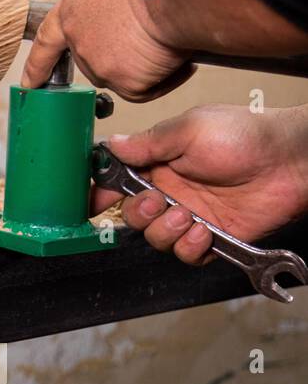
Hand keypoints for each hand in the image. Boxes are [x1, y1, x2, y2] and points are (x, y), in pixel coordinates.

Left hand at [21, 0, 193, 99]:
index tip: (30, 82)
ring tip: (167, 38)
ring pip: (124, 76)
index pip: (46, 42)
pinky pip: (147, 89)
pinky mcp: (125, 83)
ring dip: (145, 64)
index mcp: (72, 9)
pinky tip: (178, 55)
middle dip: (121, 55)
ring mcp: (99, 64)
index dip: (38, 64)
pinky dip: (166, 76)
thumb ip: (104, 0)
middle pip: (96, 62)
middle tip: (147, 38)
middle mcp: (79, 40)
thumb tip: (116, 9)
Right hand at [94, 105, 307, 264]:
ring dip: (164, 232)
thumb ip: (147, 143)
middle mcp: (171, 191)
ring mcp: (191, 215)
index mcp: (159, 163)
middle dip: (138, 214)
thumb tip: (111, 145)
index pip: (118, 180)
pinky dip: (189, 247)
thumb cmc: (246, 135)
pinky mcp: (213, 237)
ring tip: (187, 216)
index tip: (95, 200)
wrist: (291, 160)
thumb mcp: (188, 130)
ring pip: (155, 238)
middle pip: (132, 216)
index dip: (102, 192)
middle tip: (157, 202)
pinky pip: (185, 254)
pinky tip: (203, 230)